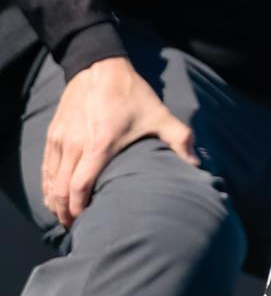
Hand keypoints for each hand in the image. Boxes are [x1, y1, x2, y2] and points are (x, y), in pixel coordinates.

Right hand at [41, 56, 197, 227]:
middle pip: (61, 189)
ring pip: (50, 179)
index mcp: (99, 145)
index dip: (80, 209)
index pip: (81, 186)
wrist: (100, 67)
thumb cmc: (132, 94)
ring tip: (64, 218)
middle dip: (65, 212)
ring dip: (54, 201)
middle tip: (75, 228)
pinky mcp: (53, 133)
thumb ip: (180, 140)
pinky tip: (54, 196)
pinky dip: (48, 184)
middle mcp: (75, 144)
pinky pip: (46, 166)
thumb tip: (198, 166)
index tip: (86, 223)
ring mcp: (61, 139)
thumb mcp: (160, 115)